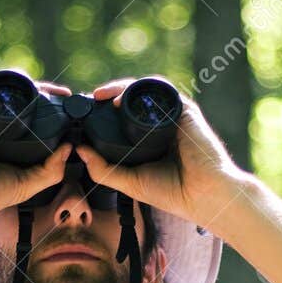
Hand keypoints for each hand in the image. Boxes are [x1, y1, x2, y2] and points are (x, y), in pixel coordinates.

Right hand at [0, 79, 71, 237]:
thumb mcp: (26, 185)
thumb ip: (50, 171)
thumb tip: (68, 148)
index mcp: (5, 142)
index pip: (30, 121)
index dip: (51, 114)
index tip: (71, 112)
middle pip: (22, 103)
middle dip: (46, 96)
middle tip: (67, 97)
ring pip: (9, 92)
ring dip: (33, 87)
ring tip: (54, 92)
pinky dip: (11, 84)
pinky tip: (31, 88)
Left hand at [74, 80, 251, 231]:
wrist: (202, 194)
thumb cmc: (171, 192)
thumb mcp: (129, 182)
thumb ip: (103, 169)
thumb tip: (79, 150)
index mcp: (149, 140)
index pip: (124, 118)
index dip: (105, 113)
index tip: (86, 114)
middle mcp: (160, 124)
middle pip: (131, 101)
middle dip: (109, 97)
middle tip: (90, 100)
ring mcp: (172, 115)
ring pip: (143, 91)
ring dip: (120, 88)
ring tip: (101, 97)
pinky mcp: (183, 109)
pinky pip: (159, 90)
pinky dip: (139, 89)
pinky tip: (121, 100)